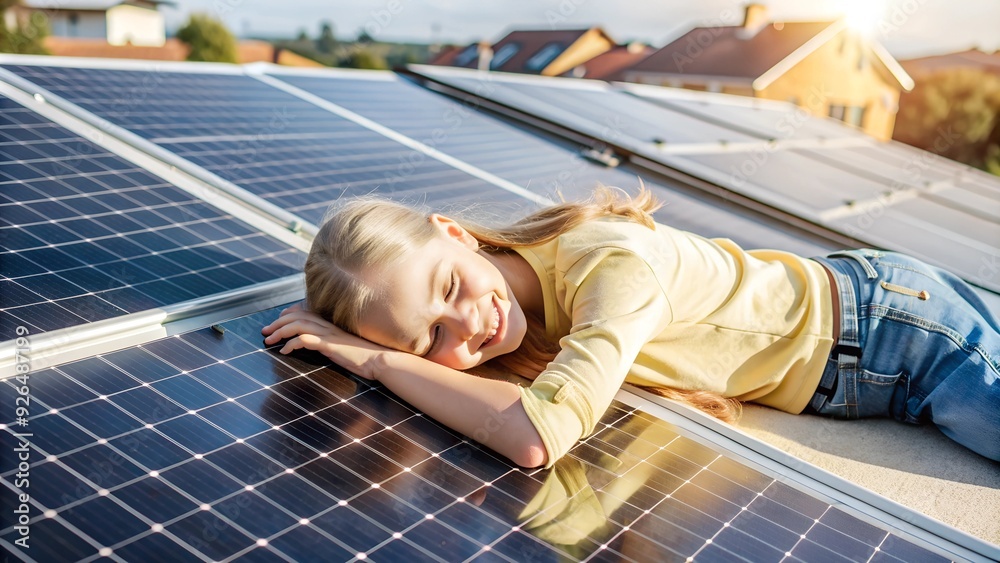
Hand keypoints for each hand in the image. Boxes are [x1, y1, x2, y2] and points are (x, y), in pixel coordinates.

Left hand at [261, 306, 395, 380]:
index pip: (304, 310)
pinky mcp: (330, 345)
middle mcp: (328, 325)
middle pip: (296, 316)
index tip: (277, 321)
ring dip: (279, 332)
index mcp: (331, 324)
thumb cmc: (365, 356)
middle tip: (265, 332)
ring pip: (297, 325)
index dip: (287, 313)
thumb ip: (331, 342)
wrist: (380, 360)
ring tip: (268, 341)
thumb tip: (317, 345)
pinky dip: (291, 344)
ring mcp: (329, 334)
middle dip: (276, 323)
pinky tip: (284, 352)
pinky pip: (305, 340)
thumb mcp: (344, 345)